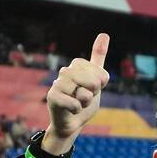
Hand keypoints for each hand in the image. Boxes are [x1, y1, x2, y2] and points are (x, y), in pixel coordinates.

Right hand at [44, 33, 110, 148]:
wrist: (71, 123)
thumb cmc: (83, 101)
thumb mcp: (96, 80)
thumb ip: (99, 59)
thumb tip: (104, 34)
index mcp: (76, 65)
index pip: (101, 74)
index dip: (100, 86)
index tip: (92, 89)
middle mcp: (66, 71)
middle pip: (94, 82)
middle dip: (93, 95)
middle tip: (84, 98)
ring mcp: (58, 83)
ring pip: (84, 93)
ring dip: (85, 103)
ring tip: (77, 103)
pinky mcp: (52, 97)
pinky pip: (74, 103)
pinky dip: (77, 110)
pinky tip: (71, 110)